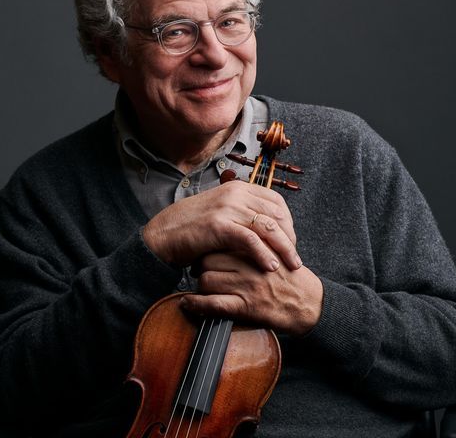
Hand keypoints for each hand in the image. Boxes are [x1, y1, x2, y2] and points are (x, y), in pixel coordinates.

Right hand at [142, 180, 300, 271]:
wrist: (162, 235)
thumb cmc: (190, 228)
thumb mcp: (219, 212)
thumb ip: (240, 213)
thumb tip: (265, 225)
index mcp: (236, 187)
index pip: (276, 201)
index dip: (288, 222)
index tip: (290, 241)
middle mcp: (234, 193)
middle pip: (276, 214)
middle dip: (289, 237)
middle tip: (293, 257)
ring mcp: (227, 207)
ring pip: (268, 226)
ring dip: (284, 248)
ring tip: (291, 265)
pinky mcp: (219, 225)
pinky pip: (251, 239)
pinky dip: (264, 254)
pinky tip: (270, 267)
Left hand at [181, 252, 323, 335]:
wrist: (310, 305)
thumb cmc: (291, 278)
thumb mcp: (276, 251)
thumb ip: (255, 242)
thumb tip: (231, 234)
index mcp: (258, 249)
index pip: (222, 241)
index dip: (209, 247)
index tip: (205, 251)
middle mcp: (251, 266)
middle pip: (209, 259)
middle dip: (200, 266)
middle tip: (199, 270)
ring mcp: (248, 287)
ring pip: (208, 280)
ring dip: (200, 286)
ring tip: (201, 287)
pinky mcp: (247, 307)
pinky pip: (213, 304)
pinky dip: (196, 305)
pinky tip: (188, 304)